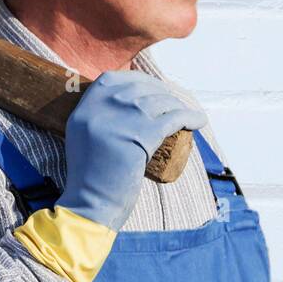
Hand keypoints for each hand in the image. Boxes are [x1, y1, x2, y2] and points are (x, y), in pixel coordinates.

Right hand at [57, 69, 207, 229]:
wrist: (91, 203)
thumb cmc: (90, 177)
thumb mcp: (83, 137)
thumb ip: (96, 118)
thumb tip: (123, 103)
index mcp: (85, 107)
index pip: (113, 78)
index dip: (137, 80)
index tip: (151, 87)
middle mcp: (102, 107)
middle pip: (141, 89)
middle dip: (162, 93)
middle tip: (173, 104)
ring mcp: (122, 119)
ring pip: (160, 101)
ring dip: (178, 106)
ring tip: (185, 116)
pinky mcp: (142, 134)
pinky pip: (175, 117)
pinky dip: (191, 117)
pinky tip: (199, 120)